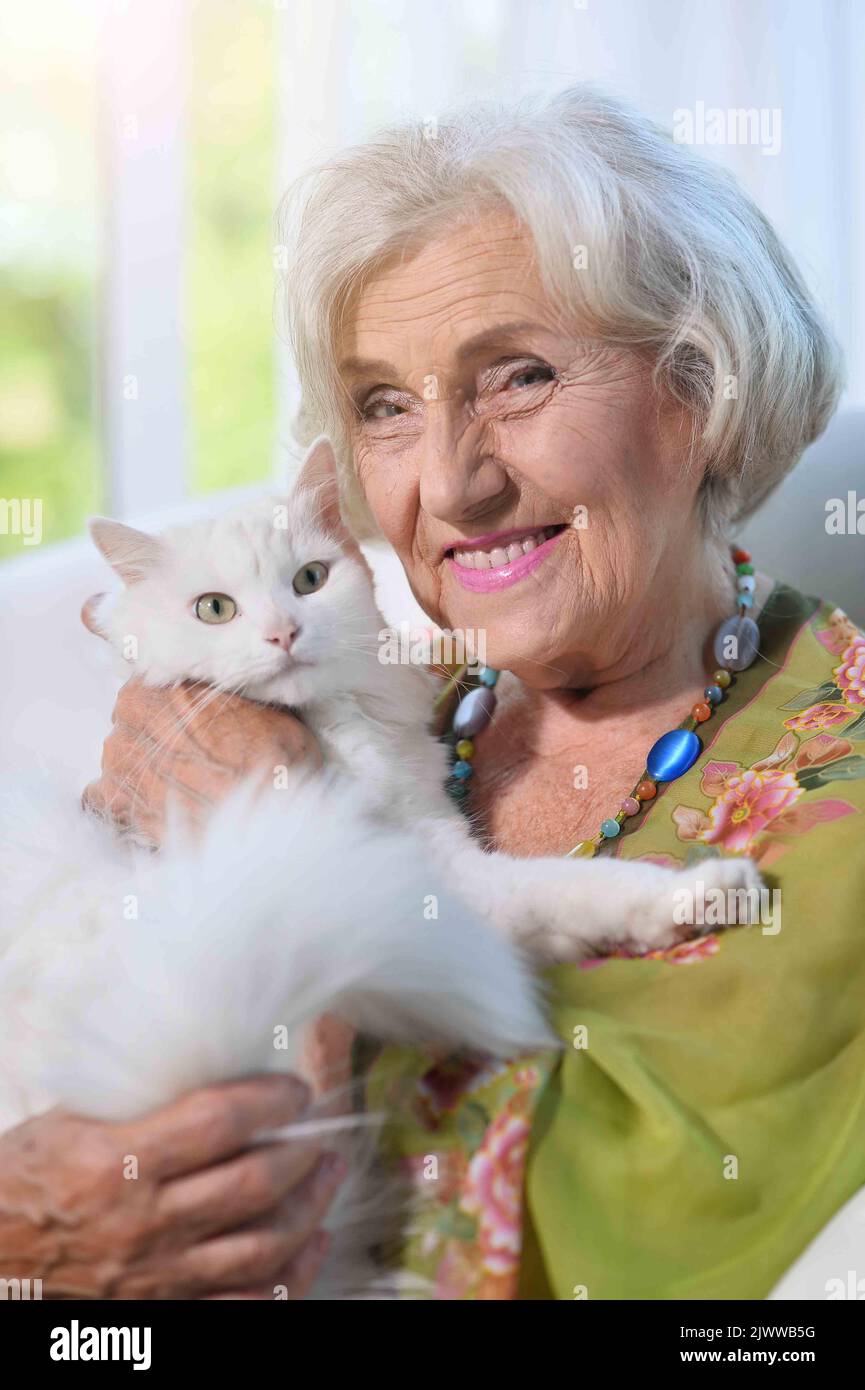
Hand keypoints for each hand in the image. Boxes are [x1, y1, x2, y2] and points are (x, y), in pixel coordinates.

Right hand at [0, 1075, 345, 1298]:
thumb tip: (220, 1070)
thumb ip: (142, 1102)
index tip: (295, 1087)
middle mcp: (143, 1222)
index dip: (271, 1099)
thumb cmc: (23, 1178)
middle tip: (322, 1128)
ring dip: (310, 1205)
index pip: (220, 1121)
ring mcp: (156, 1276)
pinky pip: (247, 1303)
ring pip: (261, 1246)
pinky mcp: (163, 1313)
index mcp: (118, 1162)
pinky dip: (292, 1275)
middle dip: (302, 1150)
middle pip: (252, 1184)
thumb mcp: (69, 1122)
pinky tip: (314, 1243)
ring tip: (329, 1173)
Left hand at [81, 596, 321, 844]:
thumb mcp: (271, 709)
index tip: (191, 721)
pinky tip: (147, 811)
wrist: (266, 818)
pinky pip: (98, 796)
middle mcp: (137, 711)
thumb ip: (239, 698)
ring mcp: (120, 756)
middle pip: (133, 714)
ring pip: (118, 753)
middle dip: (155, 733)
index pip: (156, 679)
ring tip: (177, 790)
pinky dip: (120, 802)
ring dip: (139, 767)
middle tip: (191, 757)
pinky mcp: (116, 800)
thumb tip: (242, 697)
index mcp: (172, 681)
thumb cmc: (276, 761)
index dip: (175, 704)